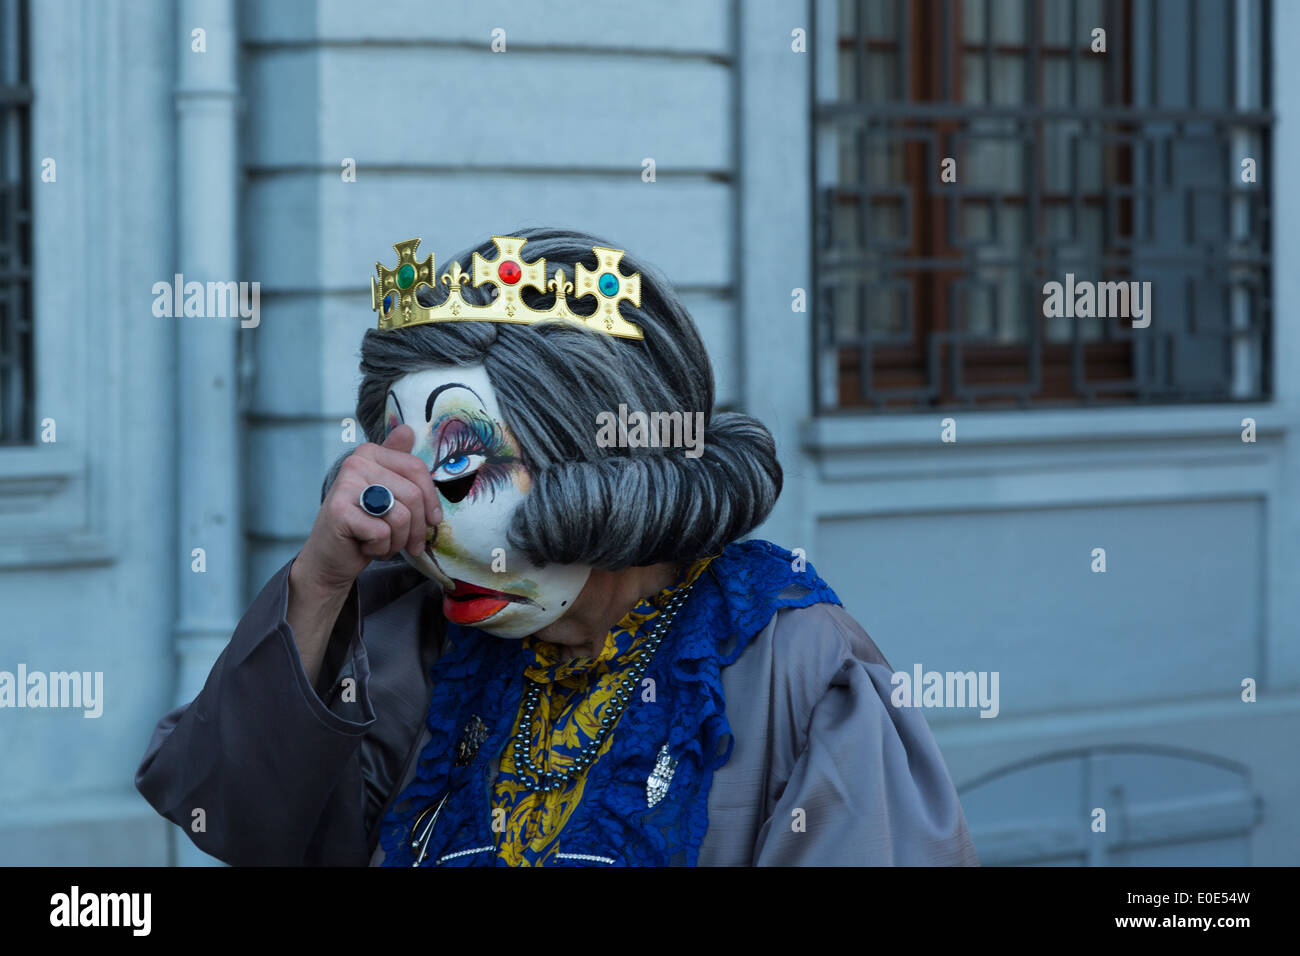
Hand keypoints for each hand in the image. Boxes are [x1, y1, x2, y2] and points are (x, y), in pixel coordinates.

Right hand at [295, 424, 442, 593]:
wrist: (330, 558)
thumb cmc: (365, 526)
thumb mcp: (386, 493)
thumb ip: (398, 462)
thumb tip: (407, 429)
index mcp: (370, 452)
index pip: (417, 468)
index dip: (432, 499)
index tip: (433, 521)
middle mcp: (356, 462)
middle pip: (413, 495)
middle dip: (417, 528)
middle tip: (409, 543)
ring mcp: (345, 485)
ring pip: (401, 516)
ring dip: (399, 541)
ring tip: (384, 543)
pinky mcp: (339, 511)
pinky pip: (383, 533)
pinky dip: (381, 548)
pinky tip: (366, 547)